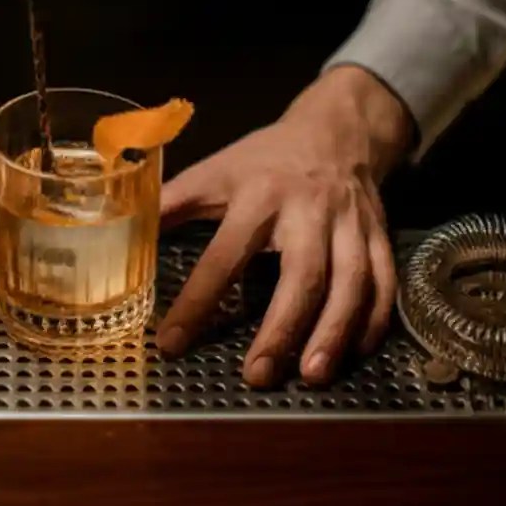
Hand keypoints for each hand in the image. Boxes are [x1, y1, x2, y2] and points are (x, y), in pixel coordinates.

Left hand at [155, 66, 414, 387]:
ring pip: (352, 283)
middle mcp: (309, 211)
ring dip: (334, 333)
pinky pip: (384, 284)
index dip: (197, 301)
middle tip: (258, 375)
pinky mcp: (379, 236)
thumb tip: (121, 229)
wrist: (338, 129)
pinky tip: (353, 353)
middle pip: (302, 274)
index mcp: (259, 195)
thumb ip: (171, 205)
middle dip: (282, 329)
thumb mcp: (215, 171)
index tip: (173, 343)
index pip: (224, 255)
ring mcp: (351, 225)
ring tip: (311, 376)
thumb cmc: (266, 158)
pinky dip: (374, 322)